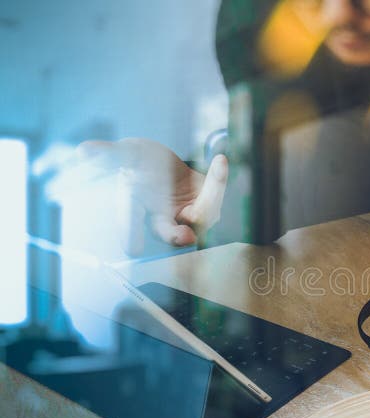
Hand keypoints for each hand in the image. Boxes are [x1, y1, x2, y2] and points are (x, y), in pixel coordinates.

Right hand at [75, 138, 227, 253]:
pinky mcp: (209, 204)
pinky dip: (218, 178)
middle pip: (171, 232)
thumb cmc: (139, 162)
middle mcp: (164, 220)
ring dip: (211, 194)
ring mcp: (189, 216)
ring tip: (217, 167)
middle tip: (184, 238)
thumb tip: (83, 151)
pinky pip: (215, 195)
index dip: (131, 234)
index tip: (132, 249)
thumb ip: (108, 155)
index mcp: (136, 209)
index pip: (131, 223)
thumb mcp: (125, 154)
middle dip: (177, 237)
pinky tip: (219, 160)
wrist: (166, 165)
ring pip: (202, 214)